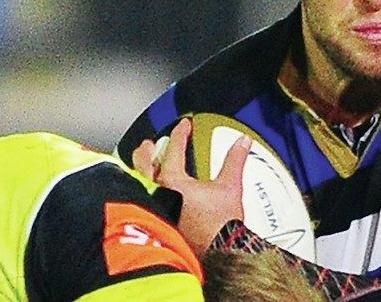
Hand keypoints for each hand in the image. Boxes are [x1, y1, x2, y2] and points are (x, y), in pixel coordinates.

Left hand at [132, 117, 251, 252]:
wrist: (215, 254)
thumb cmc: (218, 227)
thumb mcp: (230, 187)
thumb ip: (234, 161)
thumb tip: (242, 143)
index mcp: (173, 181)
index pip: (174, 149)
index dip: (180, 134)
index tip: (183, 126)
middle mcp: (157, 194)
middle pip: (145, 165)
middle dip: (146, 152)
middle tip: (149, 144)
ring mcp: (152, 210)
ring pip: (138, 184)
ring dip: (140, 172)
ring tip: (143, 167)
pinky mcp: (154, 224)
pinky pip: (142, 201)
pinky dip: (143, 193)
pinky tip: (149, 196)